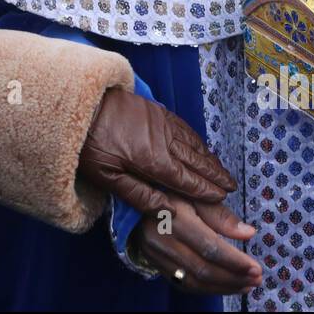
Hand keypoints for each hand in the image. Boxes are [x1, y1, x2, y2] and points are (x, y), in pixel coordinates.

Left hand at [78, 89, 237, 211]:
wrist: (81, 102)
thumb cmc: (88, 144)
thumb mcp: (106, 177)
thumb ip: (138, 195)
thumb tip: (165, 211)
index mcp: (152, 161)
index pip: (186, 180)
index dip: (206, 190)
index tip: (222, 198)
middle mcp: (163, 141)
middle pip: (195, 162)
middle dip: (215, 175)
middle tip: (232, 186)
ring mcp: (161, 123)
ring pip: (193, 144)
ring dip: (209, 158)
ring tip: (222, 171)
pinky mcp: (157, 111)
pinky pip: (184, 127)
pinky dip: (197, 139)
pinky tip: (201, 146)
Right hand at [129, 193, 260, 294]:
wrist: (134, 203)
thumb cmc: (170, 193)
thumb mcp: (195, 195)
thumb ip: (221, 216)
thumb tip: (249, 233)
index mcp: (174, 218)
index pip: (209, 247)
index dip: (235, 261)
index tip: (256, 268)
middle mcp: (162, 240)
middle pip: (202, 268)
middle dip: (233, 278)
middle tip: (257, 279)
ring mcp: (156, 255)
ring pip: (193, 281)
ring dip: (223, 287)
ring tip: (246, 286)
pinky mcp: (155, 265)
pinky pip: (183, 284)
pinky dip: (207, 289)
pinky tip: (224, 286)